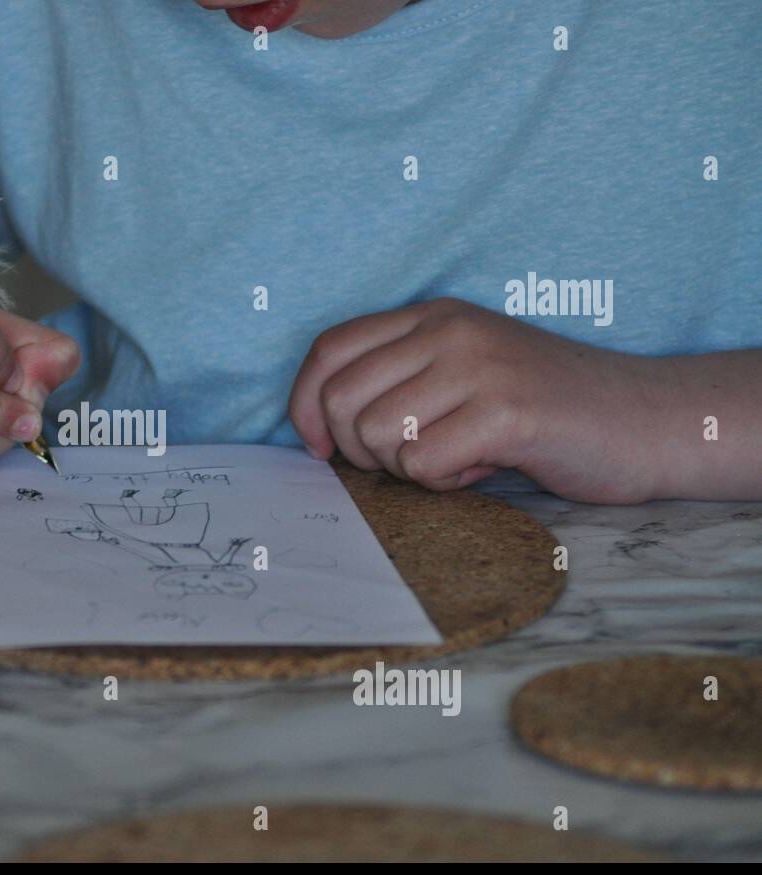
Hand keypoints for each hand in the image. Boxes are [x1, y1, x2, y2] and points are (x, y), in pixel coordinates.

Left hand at [288, 298, 676, 503]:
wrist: (646, 420)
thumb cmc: (543, 410)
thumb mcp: (462, 373)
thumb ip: (398, 382)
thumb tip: (316, 429)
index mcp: (432, 315)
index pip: (328, 350)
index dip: (304, 405)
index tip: (320, 449)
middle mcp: (450, 329)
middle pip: (339, 401)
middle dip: (359, 450)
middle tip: (412, 459)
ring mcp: (478, 365)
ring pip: (376, 435)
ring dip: (408, 467)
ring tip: (459, 456)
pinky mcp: (507, 411)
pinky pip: (422, 464)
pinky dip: (446, 482)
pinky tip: (486, 466)